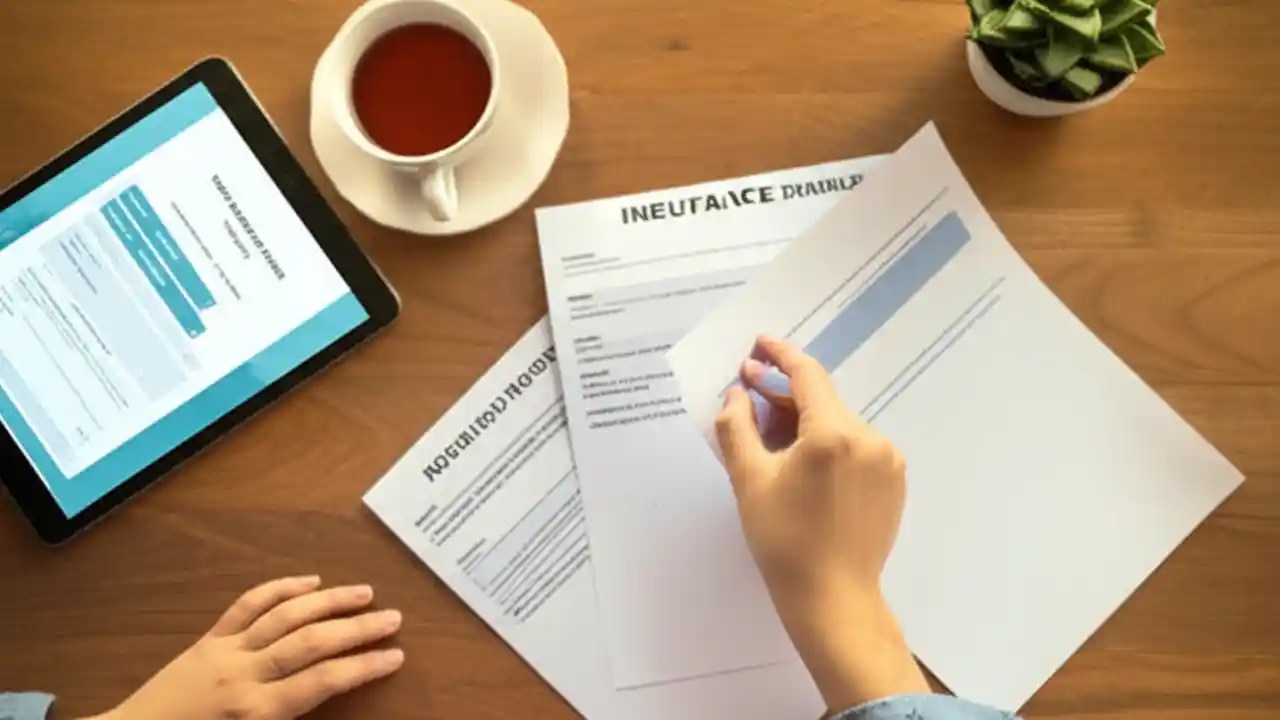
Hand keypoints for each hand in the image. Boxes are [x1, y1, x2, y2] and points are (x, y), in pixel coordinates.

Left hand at [90, 576, 403, 719]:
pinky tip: (310, 581)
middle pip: (313, 642)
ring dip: (329, 601)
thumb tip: (329, 693)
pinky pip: (250, 604)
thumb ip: (288, 719)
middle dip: (358, 629)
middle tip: (394, 618)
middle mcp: (246, 675)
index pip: (325, 681)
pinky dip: (282, 588)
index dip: (365, 667)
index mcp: (258, 712)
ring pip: (286, 615)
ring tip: (364, 593)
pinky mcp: (208, 638)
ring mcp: (226, 651)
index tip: (396, 656)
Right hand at [716, 335, 927, 709]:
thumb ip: (738, 427)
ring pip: (839, 424)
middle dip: (785, 396)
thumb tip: (737, 394)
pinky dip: (830, 445)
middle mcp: (869, 438)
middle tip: (749, 399)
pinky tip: (804, 465)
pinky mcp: (895, 481)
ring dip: (807, 422)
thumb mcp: (749, 481)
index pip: (807, 375)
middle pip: (822, 401)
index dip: (779, 355)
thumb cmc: (784, 541)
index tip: (758, 345)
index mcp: (834, 433)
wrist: (833, 598)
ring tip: (773, 441)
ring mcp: (888, 460)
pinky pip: (857, 447)